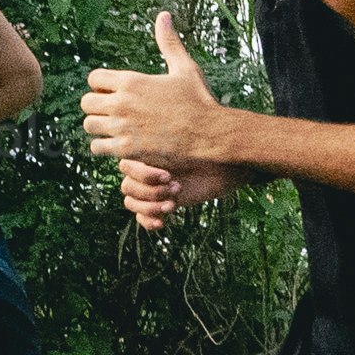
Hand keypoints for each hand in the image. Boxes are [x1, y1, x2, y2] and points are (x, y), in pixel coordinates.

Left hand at [81, 14, 240, 172]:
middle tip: (111, 111)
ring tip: (113, 128)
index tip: (113, 91)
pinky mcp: (126, 149)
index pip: (94, 78)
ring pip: (89, 126)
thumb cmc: (199, 101)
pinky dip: (105, 147)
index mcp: (132, 81)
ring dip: (98, 127)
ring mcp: (122, 127)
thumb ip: (168, 43)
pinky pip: (97, 147)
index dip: (101, 85)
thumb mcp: (184, 68)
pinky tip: (119, 144)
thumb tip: (163, 15)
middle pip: (86, 102)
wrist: (210, 135)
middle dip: (96, 106)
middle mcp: (122, 103)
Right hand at [115, 151, 239, 232]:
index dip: (144, 175)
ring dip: (149, 207)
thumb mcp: (189, 141)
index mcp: (146, 152)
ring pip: (131, 203)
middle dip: (150, 192)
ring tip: (171, 205)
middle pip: (127, 187)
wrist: (229, 167)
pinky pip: (141, 217)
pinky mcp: (161, 204)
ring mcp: (152, 188)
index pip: (125, 167)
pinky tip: (163, 222)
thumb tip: (142, 133)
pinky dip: (148, 221)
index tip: (169, 175)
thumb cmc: (211, 149)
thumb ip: (165, 140)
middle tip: (176, 188)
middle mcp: (145, 170)